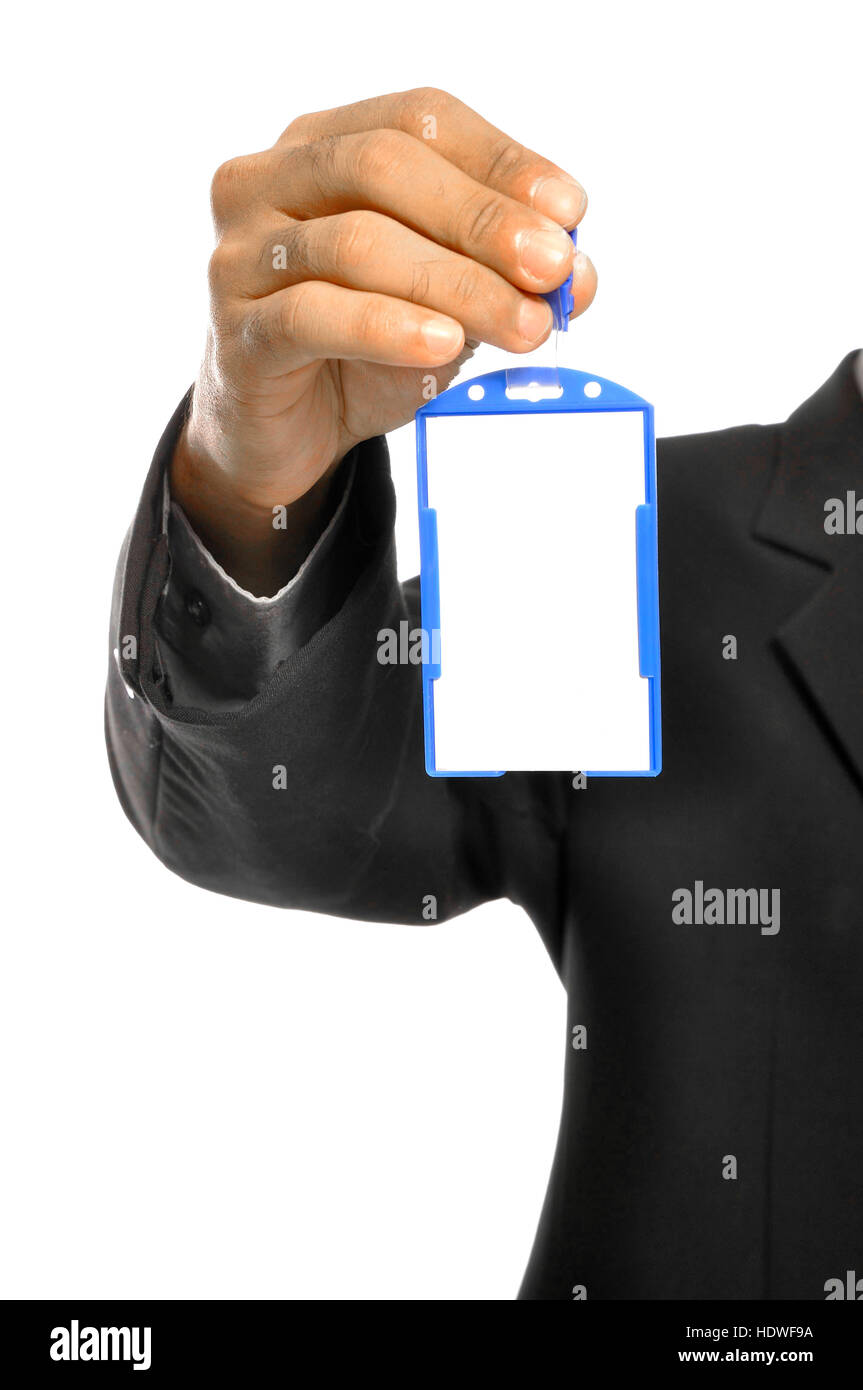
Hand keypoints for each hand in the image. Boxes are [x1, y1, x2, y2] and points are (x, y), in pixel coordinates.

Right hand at [171, 88, 595, 592]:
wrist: (290, 435)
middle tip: (550, 268)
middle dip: (482, 218)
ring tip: (520, 324)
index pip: (416, 120)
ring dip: (454, 283)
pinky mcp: (237, 332)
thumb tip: (577, 274)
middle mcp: (269, 182)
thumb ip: (503, 277)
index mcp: (322, 146)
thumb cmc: (363, 349)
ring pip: (354, 243)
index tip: (570, 211)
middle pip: (383, 166)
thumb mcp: (447, 303)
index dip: (499, 160)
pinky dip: (387, 327)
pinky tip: (442, 344)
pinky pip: (312, 316)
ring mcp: (241, 256)